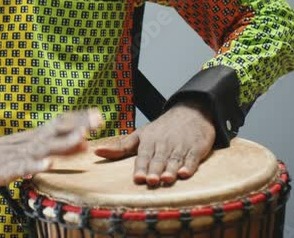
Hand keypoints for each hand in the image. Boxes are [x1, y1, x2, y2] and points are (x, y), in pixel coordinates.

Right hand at [0, 109, 103, 185]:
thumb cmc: (5, 152)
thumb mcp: (31, 145)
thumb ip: (56, 145)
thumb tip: (84, 143)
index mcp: (36, 136)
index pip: (60, 123)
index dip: (79, 119)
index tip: (100, 115)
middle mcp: (31, 141)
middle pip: (57, 132)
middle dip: (77, 127)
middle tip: (97, 122)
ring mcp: (19, 154)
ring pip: (44, 147)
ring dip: (63, 143)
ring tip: (80, 139)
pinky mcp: (7, 168)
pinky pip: (23, 167)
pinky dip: (35, 165)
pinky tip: (47, 164)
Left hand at [94, 100, 214, 186]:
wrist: (191, 112)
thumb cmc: (162, 129)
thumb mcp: (140, 135)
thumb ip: (120, 146)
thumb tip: (97, 152)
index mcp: (149, 141)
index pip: (144, 156)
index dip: (141, 167)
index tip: (138, 178)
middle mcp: (164, 144)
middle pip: (159, 159)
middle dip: (154, 170)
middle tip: (151, 181)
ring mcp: (181, 146)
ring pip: (175, 159)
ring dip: (171, 170)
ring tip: (167, 179)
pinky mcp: (196, 148)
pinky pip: (192, 158)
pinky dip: (190, 166)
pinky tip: (186, 173)